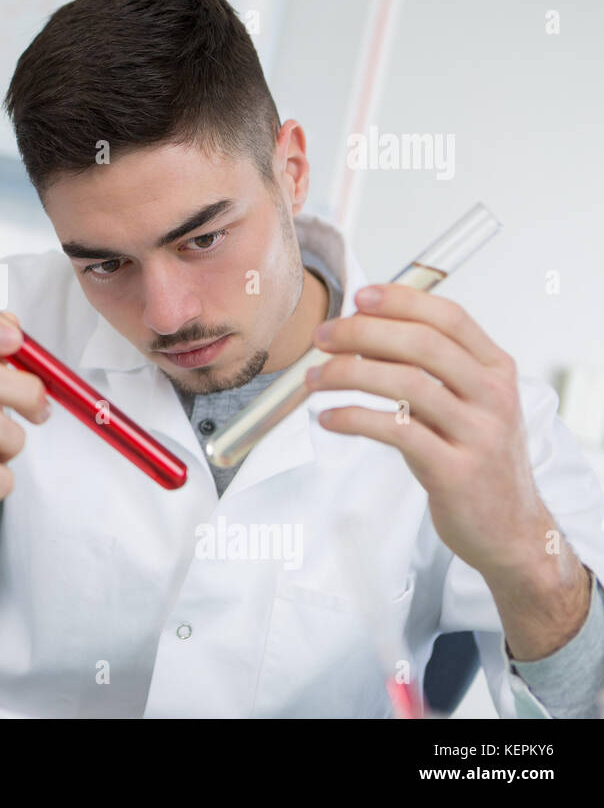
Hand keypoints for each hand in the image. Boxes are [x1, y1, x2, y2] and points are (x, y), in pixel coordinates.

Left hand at [307, 283, 589, 657]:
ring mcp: (478, 434)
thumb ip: (427, 369)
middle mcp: (493, 396)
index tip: (358, 297)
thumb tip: (364, 330)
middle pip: (423, 345)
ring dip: (349, 374)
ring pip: (406, 384)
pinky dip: (354, 418)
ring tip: (315, 379)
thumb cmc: (474, 457)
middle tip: (323, 337)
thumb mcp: (465, 404)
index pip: (450, 317)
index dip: (401, 300)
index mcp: (496, 369)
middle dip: (364, 333)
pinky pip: (396, 432)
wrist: (510, 528)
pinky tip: (329, 419)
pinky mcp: (455, 472)